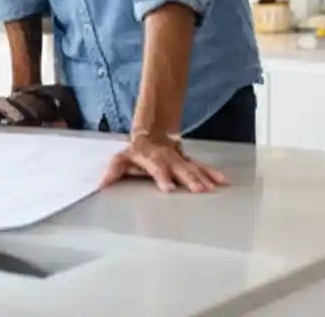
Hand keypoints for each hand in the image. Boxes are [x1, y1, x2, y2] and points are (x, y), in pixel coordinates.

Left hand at [100, 134, 227, 193]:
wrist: (152, 135)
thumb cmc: (136, 152)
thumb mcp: (121, 158)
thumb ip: (113, 171)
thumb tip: (101, 184)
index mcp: (152, 159)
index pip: (157, 167)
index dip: (163, 177)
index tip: (169, 188)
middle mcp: (169, 159)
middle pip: (179, 168)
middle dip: (189, 179)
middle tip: (198, 190)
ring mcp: (180, 160)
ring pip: (193, 168)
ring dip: (202, 178)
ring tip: (211, 189)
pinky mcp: (189, 161)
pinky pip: (202, 167)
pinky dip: (212, 173)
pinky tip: (223, 181)